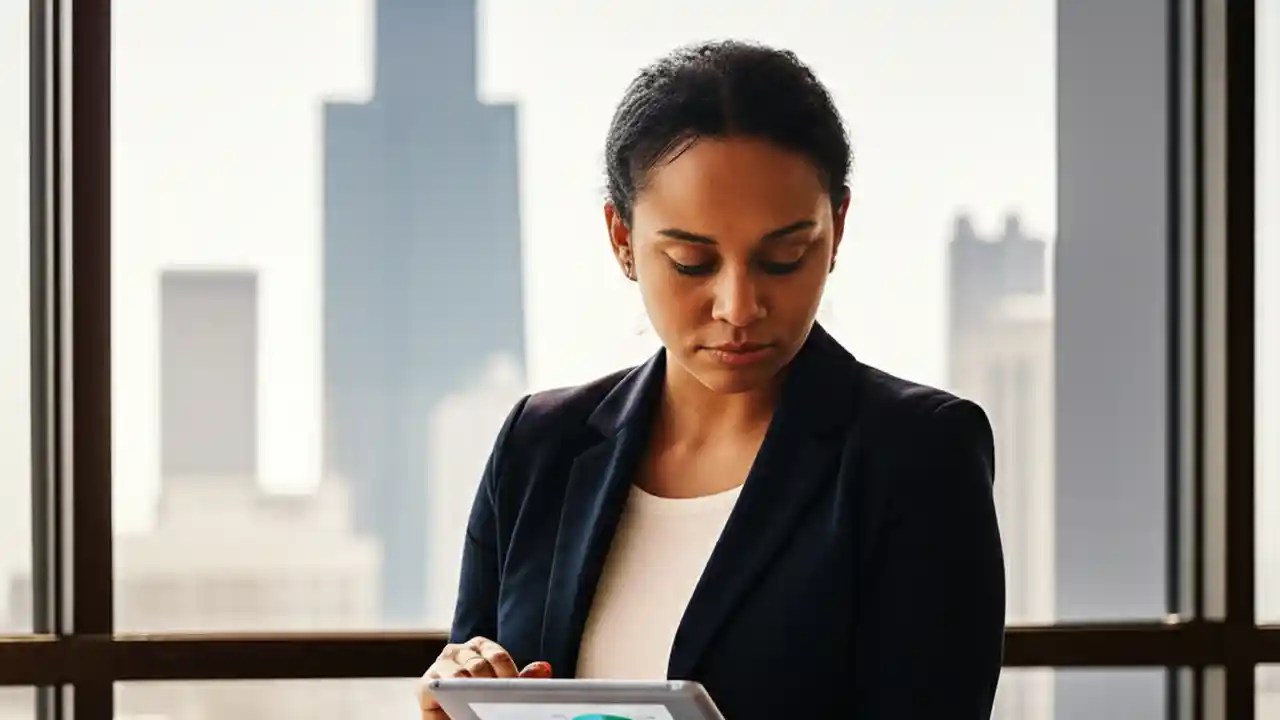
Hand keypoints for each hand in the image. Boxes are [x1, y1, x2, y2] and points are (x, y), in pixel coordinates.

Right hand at [417, 636, 552, 718]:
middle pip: (479, 665)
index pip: (497, 656)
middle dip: (492, 687)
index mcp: (480, 648)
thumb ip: (520, 682)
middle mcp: (458, 652)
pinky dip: (451, 696)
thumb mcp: (503, 694)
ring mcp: (440, 666)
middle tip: (500, 703)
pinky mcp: (425, 684)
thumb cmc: (476, 707)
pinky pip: (438, 685)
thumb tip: (544, 668)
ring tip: (481, 705)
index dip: (508, 675)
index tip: (513, 691)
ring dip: (473, 692)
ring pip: (461, 675)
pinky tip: (459, 706)